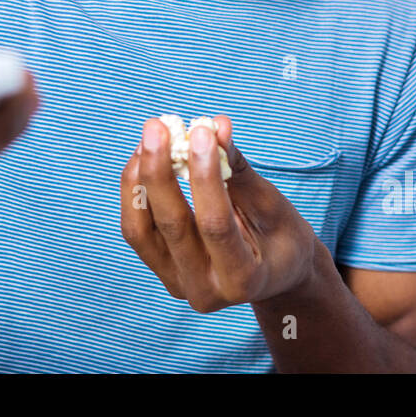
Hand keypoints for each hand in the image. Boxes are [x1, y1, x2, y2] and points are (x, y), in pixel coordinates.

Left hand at [120, 115, 318, 311]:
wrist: (276, 274)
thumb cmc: (280, 236)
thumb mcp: (270, 203)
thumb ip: (237, 168)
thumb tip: (215, 126)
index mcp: (243, 279)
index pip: (215, 223)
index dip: (205, 175)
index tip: (201, 131)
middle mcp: (205, 291)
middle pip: (172, 225)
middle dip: (160, 171)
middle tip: (159, 126)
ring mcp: (178, 284)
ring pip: (140, 229)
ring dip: (140, 178)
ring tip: (150, 136)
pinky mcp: (161, 270)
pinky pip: (137, 228)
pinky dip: (135, 189)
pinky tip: (144, 157)